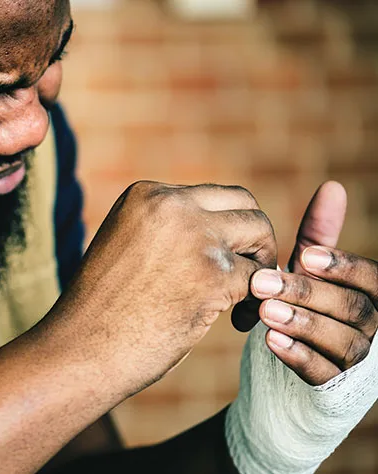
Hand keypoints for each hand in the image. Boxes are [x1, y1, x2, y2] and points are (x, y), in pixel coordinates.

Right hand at [53, 182, 276, 396]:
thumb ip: (165, 230)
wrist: (81, 351)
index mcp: (146, 194)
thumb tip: (219, 234)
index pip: (210, 196)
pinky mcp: (213, 274)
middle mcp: (170, 204)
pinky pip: (260, 278)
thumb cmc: (103, 309)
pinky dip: (255, 302)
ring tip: (242, 300)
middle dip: (253, 240)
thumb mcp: (127, 246)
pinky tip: (236, 323)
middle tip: (245, 276)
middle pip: (244, 204)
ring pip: (260, 233)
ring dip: (261, 265)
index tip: (215, 263)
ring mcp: (194, 236)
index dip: (223, 231)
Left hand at [250, 182, 377, 384]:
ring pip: (344, 342)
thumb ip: (320, 239)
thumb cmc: (300, 314)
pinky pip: (324, 375)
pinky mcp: (333, 391)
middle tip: (263, 282)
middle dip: (309, 293)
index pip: (374, 280)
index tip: (306, 256)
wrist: (280, 377)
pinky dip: (299, 357)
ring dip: (303, 323)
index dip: (344, 267)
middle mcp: (371, 329)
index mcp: (370, 298)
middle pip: (355, 308)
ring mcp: (355, 363)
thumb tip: (333, 186)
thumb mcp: (309, 275)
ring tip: (265, 311)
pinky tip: (271, 341)